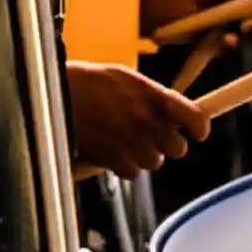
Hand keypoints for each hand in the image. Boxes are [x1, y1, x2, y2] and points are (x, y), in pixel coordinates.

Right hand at [67, 61, 209, 178]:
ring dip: (143, 154)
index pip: (198, 120)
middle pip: (178, 149)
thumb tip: (177, 113)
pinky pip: (132, 172)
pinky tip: (110, 147)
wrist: (53, 97)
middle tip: (149, 134)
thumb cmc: (89, 83)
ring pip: (154, 162)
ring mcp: (134, 144)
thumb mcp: (127, 79)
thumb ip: (156, 97)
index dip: (198, 129)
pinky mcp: (116, 161)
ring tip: (122, 137)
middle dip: (166, 144)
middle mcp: (150, 122)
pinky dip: (123, 164)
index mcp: (157, 98)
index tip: (195, 131)